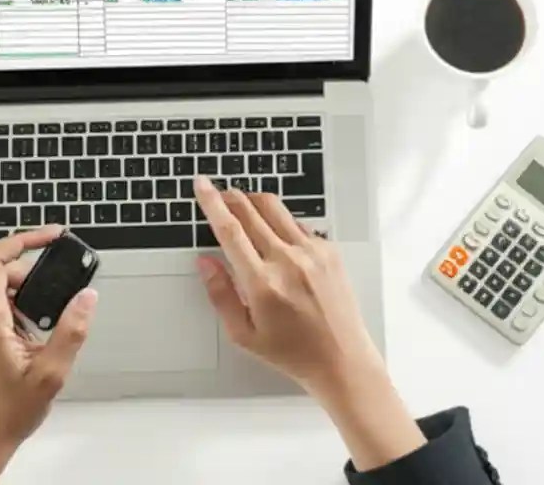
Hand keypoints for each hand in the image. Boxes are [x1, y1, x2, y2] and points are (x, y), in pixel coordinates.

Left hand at [0, 225, 97, 484]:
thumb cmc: (7, 411)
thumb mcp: (51, 371)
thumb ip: (72, 329)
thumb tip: (87, 298)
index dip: (24, 239)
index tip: (51, 236)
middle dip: (25, 268)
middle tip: (53, 285)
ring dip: (16, 288)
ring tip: (40, 319)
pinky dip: (6, 302)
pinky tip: (26, 331)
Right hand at [192, 177, 425, 470]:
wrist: (342, 359)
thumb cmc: (293, 352)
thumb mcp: (243, 334)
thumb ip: (220, 294)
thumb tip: (205, 261)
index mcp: (263, 284)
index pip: (229, 230)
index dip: (211, 202)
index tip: (202, 185)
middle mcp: (288, 262)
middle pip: (251, 210)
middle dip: (230, 196)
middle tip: (219, 193)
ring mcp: (312, 253)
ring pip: (275, 208)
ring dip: (254, 201)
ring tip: (243, 206)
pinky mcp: (329, 251)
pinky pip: (298, 222)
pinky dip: (280, 220)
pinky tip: (274, 231)